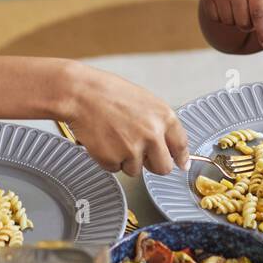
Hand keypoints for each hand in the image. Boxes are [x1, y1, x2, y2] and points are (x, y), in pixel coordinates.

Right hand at [61, 63, 188, 176]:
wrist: (81, 94)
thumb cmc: (109, 93)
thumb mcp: (144, 101)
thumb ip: (160, 124)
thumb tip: (169, 145)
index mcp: (164, 117)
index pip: (181, 146)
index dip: (181, 158)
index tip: (181, 164)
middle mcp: (152, 135)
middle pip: (163, 168)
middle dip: (152, 164)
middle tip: (138, 151)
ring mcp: (133, 149)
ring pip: (136, 170)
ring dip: (125, 159)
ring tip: (113, 136)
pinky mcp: (113, 159)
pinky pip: (114, 168)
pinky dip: (108, 159)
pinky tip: (103, 140)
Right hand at [202, 0, 262, 47]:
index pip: (258, 13)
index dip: (262, 30)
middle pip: (243, 22)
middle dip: (249, 26)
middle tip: (250, 18)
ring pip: (229, 22)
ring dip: (235, 21)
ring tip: (238, 8)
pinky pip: (216, 18)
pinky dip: (223, 18)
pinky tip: (226, 6)